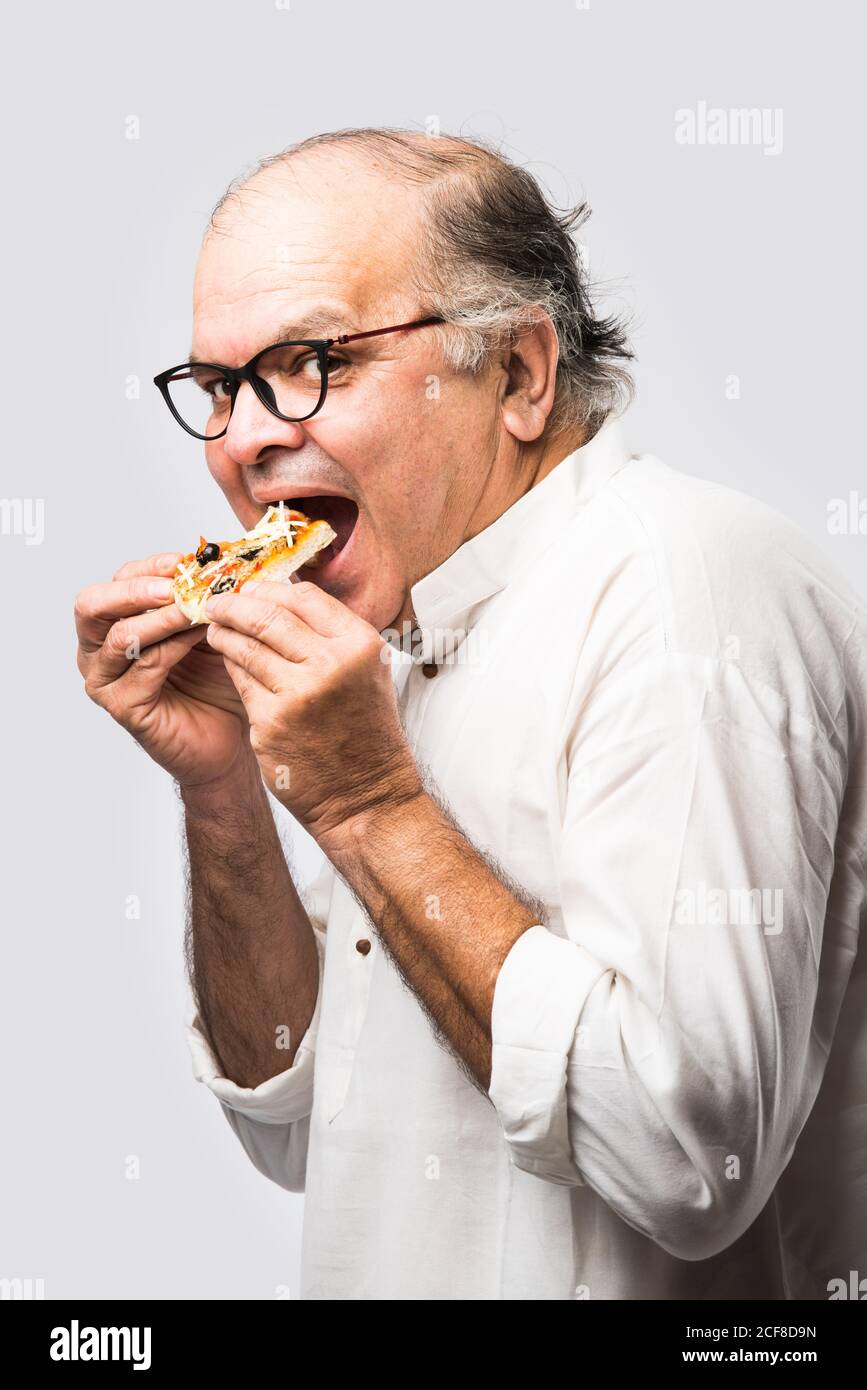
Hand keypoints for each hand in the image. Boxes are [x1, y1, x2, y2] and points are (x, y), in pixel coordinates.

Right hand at [75, 551, 252, 789]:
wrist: (230, 736)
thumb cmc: (217, 680)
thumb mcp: (213, 627)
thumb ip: (207, 595)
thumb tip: (221, 557)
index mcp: (115, 622)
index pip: (119, 581)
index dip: (151, 567)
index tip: (187, 559)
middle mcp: (100, 649)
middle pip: (93, 604)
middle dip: (136, 589)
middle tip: (175, 585)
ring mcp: (106, 680)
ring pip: (119, 636)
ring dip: (161, 618)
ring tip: (196, 610)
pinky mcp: (122, 706)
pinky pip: (142, 668)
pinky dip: (172, 648)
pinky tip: (200, 640)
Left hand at [203, 580, 423, 847]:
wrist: (365, 796)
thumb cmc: (365, 733)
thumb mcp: (367, 671)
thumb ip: (332, 634)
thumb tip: (286, 595)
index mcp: (360, 645)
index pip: (303, 596)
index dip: (271, 588)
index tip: (251, 588)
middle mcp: (331, 665)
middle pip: (267, 614)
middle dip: (234, 603)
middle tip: (216, 600)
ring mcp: (298, 694)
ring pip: (245, 645)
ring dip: (223, 632)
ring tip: (215, 629)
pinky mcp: (270, 722)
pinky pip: (239, 679)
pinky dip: (230, 665)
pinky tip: (228, 663)